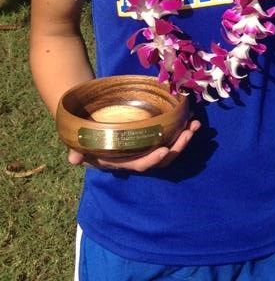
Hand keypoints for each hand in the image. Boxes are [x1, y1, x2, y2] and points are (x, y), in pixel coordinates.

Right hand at [67, 119, 200, 171]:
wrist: (95, 126)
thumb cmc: (89, 137)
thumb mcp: (81, 144)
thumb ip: (78, 151)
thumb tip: (73, 159)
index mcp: (124, 162)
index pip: (141, 165)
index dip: (153, 160)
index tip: (164, 151)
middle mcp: (140, 156)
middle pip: (163, 158)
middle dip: (177, 147)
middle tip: (188, 132)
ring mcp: (149, 146)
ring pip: (171, 147)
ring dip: (185, 137)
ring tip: (195, 124)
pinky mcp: (155, 135)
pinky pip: (172, 135)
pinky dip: (183, 127)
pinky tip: (191, 116)